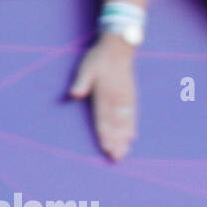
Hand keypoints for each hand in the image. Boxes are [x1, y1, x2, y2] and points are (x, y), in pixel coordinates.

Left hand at [68, 34, 137, 161]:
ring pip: (124, 123)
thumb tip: (74, 94)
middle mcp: (116, 100)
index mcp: (104, 94)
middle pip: (115, 125)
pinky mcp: (130, 97)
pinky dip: (132, 127)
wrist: (118, 48)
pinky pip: (132, 115)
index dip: (105, 134)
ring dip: (124, 139)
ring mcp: (125, 99)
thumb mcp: (86, 68)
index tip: (106, 147)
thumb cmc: (99, 59)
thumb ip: (82, 82)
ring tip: (124, 152)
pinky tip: (132, 137)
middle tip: (116, 157)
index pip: (103, 118)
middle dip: (116, 142)